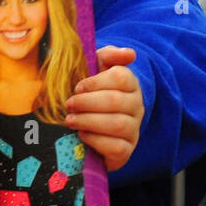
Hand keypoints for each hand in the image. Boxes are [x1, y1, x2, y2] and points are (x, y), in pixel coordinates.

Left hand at [64, 46, 142, 172]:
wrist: (86, 126)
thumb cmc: (88, 94)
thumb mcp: (94, 70)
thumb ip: (108, 56)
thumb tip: (129, 54)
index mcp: (130, 84)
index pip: (121, 77)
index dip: (96, 82)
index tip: (77, 87)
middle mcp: (136, 107)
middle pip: (117, 101)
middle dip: (87, 102)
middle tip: (68, 104)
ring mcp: (133, 130)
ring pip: (118, 124)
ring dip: (89, 121)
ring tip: (70, 120)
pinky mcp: (126, 151)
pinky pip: (117, 147)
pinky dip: (96, 141)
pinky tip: (82, 135)